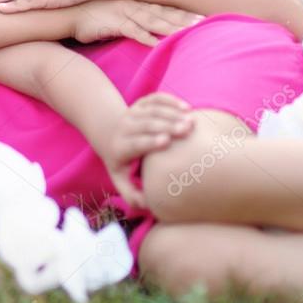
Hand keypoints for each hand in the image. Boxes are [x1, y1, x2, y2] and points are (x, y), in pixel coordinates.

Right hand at [72, 0, 203, 46]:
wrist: (69, 15)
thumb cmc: (93, 19)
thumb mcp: (117, 18)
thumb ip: (134, 23)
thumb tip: (149, 32)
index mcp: (136, 4)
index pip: (164, 8)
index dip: (183, 13)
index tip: (203, 18)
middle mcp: (133, 5)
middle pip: (164, 13)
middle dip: (184, 18)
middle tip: (204, 23)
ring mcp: (124, 13)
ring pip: (153, 20)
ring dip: (171, 26)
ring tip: (188, 32)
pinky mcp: (113, 23)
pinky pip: (133, 31)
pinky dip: (146, 37)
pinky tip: (158, 44)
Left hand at [102, 93, 193, 208]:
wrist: (110, 134)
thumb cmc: (122, 162)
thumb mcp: (120, 179)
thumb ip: (131, 194)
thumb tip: (146, 204)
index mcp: (120, 147)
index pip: (134, 143)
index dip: (149, 141)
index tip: (166, 141)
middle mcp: (125, 127)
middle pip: (146, 124)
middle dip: (166, 126)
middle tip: (187, 130)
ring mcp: (133, 112)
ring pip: (152, 111)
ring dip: (172, 114)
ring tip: (192, 121)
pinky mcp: (141, 102)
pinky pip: (156, 98)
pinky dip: (170, 101)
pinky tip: (187, 108)